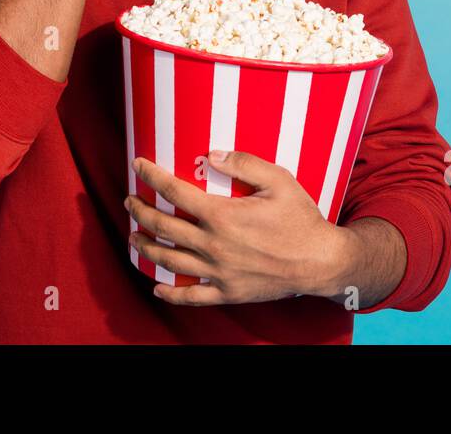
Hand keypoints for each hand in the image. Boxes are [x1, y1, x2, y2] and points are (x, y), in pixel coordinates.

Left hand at [124, 150, 351, 305]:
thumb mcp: (278, 180)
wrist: (321, 262)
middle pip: (163, 227)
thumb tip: (211, 155)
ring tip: (134, 237)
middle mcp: (213, 245)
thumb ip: (243, 164)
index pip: (174, 192)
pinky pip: (191, 297)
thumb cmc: (301, 218)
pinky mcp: (228, 292)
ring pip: (170, 261)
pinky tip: (157, 287)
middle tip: (130, 201)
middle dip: (140, 212)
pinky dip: (170, 293)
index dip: (152, 176)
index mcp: (222, 215)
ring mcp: (218, 272)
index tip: (138, 165)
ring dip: (146, 248)